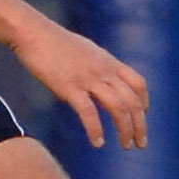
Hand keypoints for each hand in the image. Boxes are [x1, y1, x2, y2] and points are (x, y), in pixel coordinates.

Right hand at [11, 17, 148, 149]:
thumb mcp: (86, 50)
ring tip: (125, 145)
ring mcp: (88, 79)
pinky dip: (96, 130)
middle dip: (140, 125)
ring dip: (125, 130)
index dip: (144, 103)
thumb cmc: (55, 42)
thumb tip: (99, 77)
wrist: (34, 33)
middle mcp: (103, 71)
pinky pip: (89, 113)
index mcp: (108, 62)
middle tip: (140, 143)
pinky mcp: (69, 88)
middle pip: (132, 101)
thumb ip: (97, 65)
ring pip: (118, 108)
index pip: (138, 83)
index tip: (142, 117)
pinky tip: (97, 142)